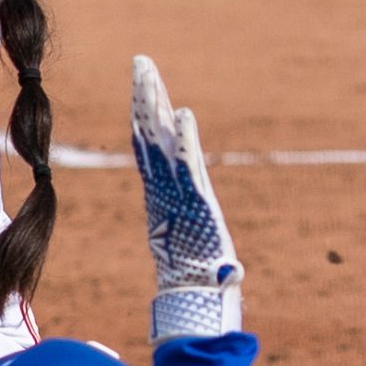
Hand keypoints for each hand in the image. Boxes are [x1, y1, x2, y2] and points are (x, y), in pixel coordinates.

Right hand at [131, 55, 242, 340]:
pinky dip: (186, 140)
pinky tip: (184, 114)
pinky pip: (187, 165)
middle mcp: (167, 190)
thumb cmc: (197, 285)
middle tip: (140, 63)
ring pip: (163, 141)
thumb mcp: (199, 254)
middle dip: (146, 98)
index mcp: (164, 198)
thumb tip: (224, 263)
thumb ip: (204, 247)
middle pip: (152, 134)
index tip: (142, 92)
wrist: (195, 302)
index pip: (152, 151)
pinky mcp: (195, 202)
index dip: (146, 121)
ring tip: (147, 71)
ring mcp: (178, 194)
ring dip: (156, 105)